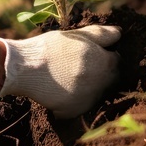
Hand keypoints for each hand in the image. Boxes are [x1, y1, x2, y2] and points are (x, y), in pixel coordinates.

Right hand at [0, 25, 119, 118]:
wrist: (24, 67)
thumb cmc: (51, 47)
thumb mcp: (77, 35)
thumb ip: (102, 34)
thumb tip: (120, 33)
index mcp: (104, 62)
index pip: (117, 61)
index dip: (106, 56)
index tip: (94, 54)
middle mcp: (100, 83)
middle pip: (111, 80)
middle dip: (101, 73)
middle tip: (81, 66)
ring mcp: (89, 100)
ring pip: (98, 94)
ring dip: (90, 87)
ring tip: (70, 77)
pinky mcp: (75, 111)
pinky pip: (82, 106)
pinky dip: (76, 100)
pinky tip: (63, 89)